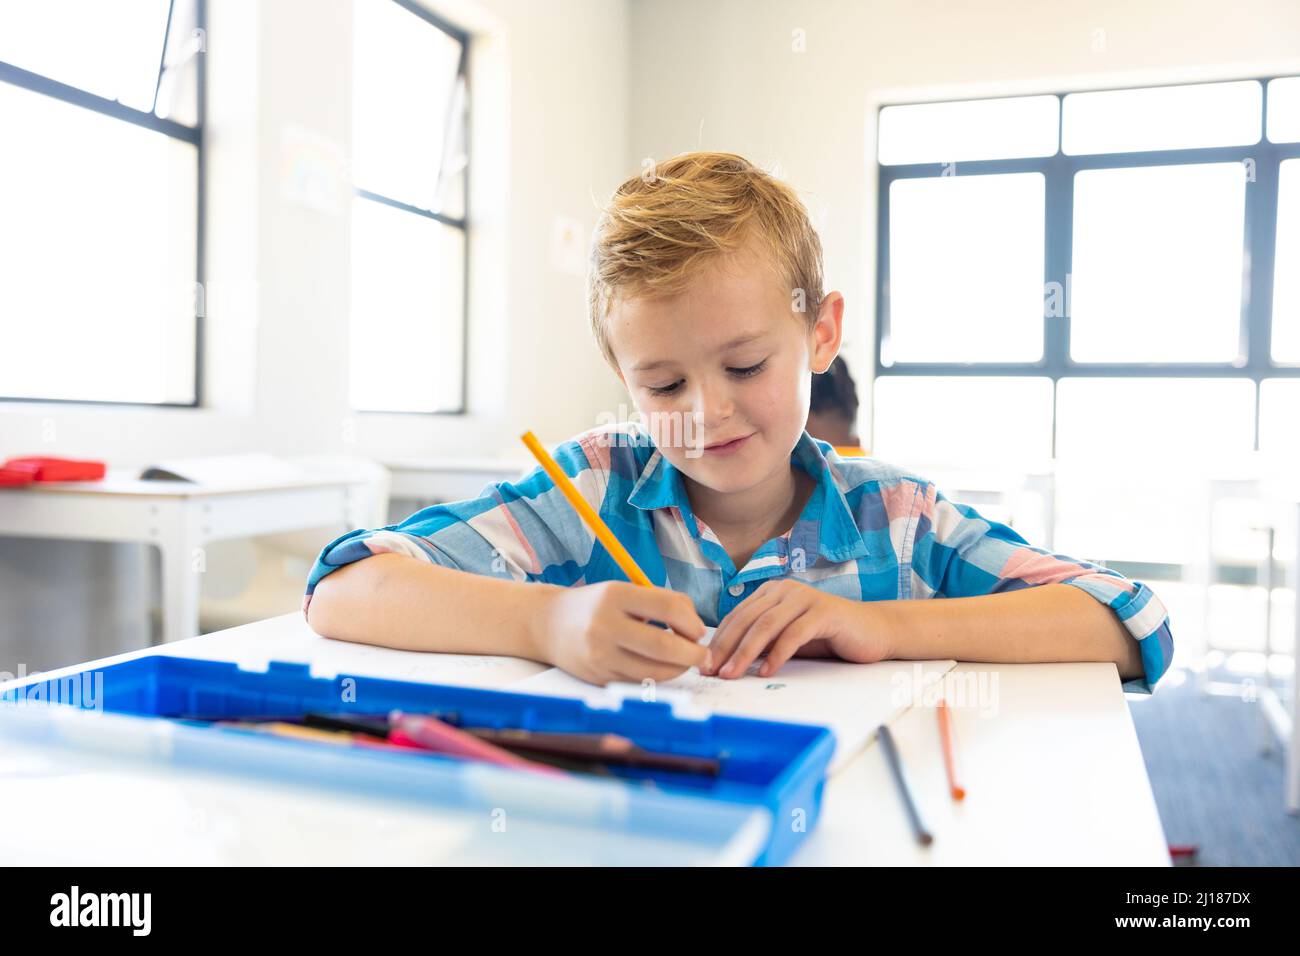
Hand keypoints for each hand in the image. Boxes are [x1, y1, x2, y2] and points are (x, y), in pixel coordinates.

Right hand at [536, 582, 708, 685]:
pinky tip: (662, 667)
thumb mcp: (624, 591)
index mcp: (615, 595)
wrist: (548, 625)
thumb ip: (660, 603)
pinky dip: (659, 677)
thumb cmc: (596, 605)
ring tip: (685, 661)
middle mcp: (604, 625)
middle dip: (692, 653)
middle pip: (663, 646)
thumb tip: (696, 629)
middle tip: (703, 655)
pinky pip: (640, 682)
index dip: (692, 621)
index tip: (699, 630)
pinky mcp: (599, 678)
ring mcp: (600, 655)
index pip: (668, 607)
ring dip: (679, 669)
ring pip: (654, 671)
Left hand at [703, 579, 892, 678]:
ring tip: (732, 674)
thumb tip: (725, 660)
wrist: (872, 631)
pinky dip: (778, 654)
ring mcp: (804, 598)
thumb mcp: (786, 639)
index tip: (704, 664)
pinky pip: (794, 633)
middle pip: (747, 620)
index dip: (718, 641)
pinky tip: (767, 671)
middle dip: (726, 648)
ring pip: (766, 626)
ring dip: (745, 652)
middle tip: (711, 671)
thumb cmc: (826, 637)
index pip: (737, 617)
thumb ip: (761, 643)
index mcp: (771, 593)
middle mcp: (785, 590)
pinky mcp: (824, 612)